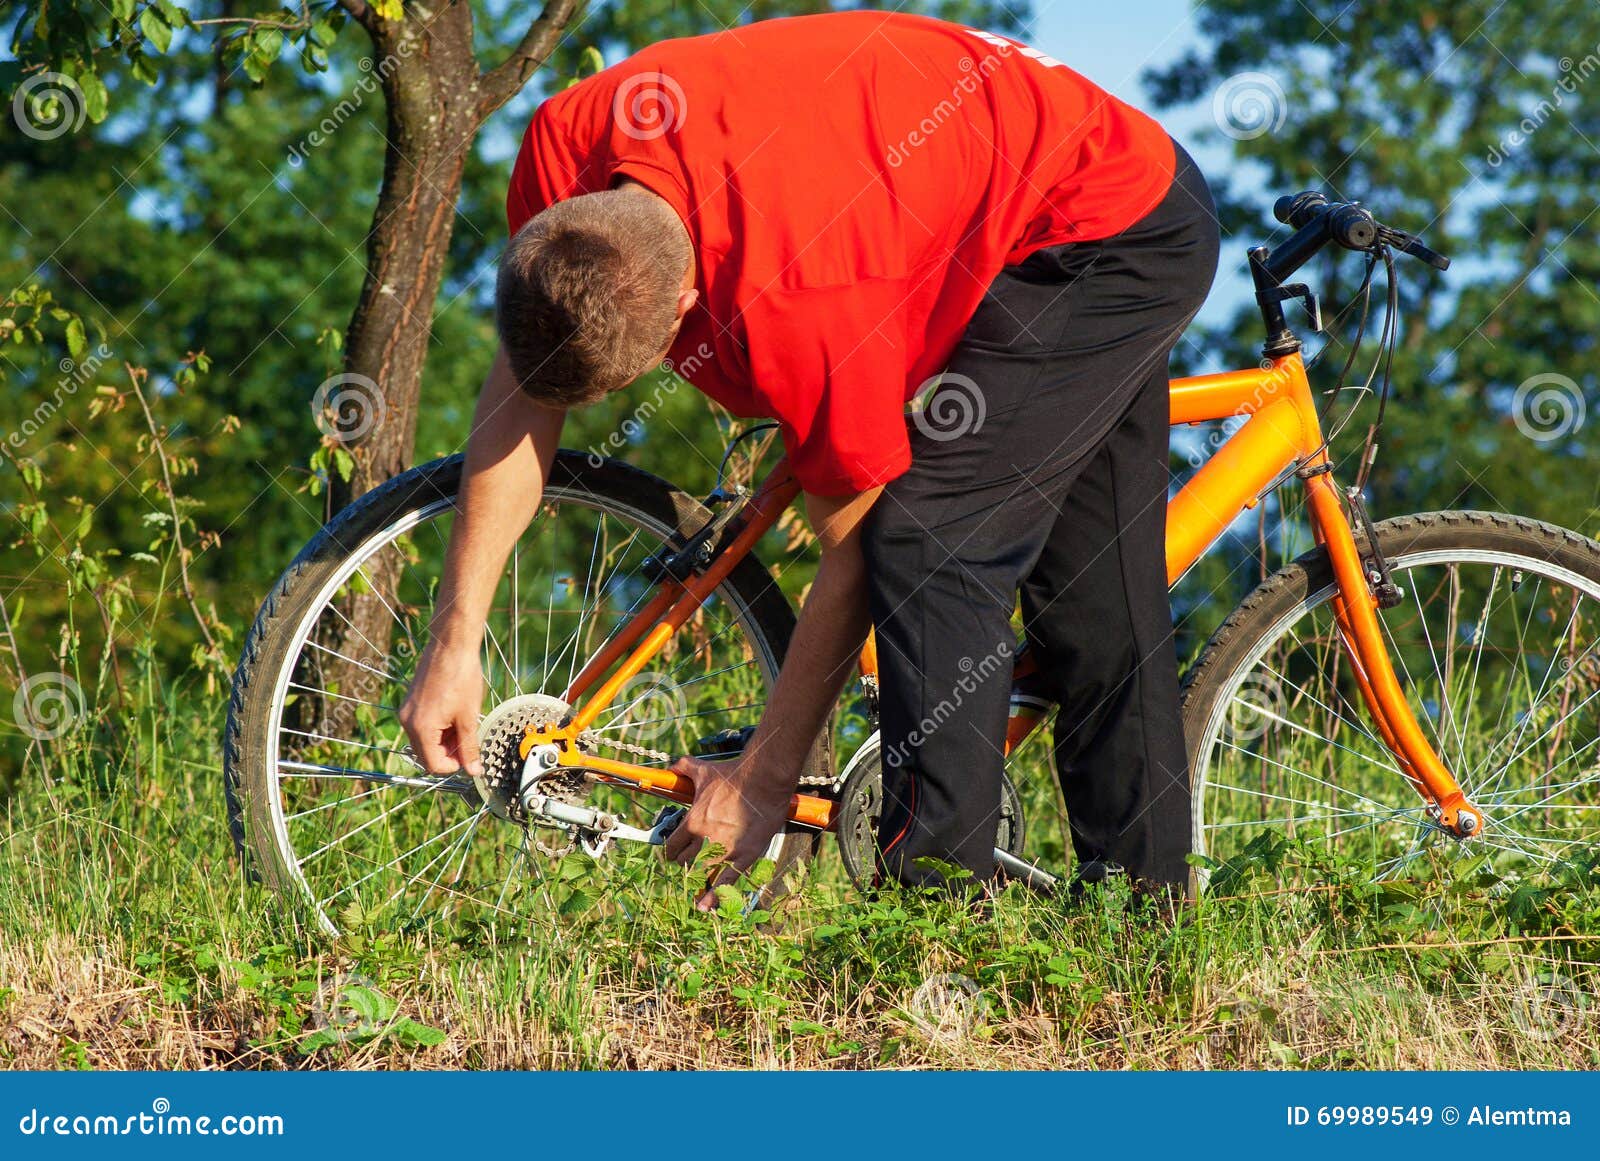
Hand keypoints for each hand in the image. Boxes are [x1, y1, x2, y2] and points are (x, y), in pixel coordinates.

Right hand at [398, 640, 484, 776]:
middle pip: (426, 754)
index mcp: (420, 728)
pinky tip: (455, 713)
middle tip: (469, 740)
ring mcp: (407, 710)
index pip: (433, 764)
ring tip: (464, 722)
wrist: (451, 645)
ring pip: (425, 740)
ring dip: (445, 740)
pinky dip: (438, 727)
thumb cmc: (461, 677)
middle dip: (449, 752)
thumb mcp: (469, 716)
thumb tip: (473, 770)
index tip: (469, 757)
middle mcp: (407, 721)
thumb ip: (469, 746)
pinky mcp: (411, 702)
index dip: (453, 766)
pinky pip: (422, 725)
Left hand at [662, 754, 794, 910]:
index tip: (676, 854)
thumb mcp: (705, 771)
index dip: (672, 852)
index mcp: (692, 822)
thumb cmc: (734, 775)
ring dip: (699, 882)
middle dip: (687, 865)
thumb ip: (685, 768)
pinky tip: (708, 906)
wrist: (764, 780)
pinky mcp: (744, 856)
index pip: (672, 848)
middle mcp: (705, 839)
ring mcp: (725, 850)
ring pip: (703, 875)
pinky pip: (725, 881)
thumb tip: (673, 765)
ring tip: (697, 892)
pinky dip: (715, 895)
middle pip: (686, 864)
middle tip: (692, 866)